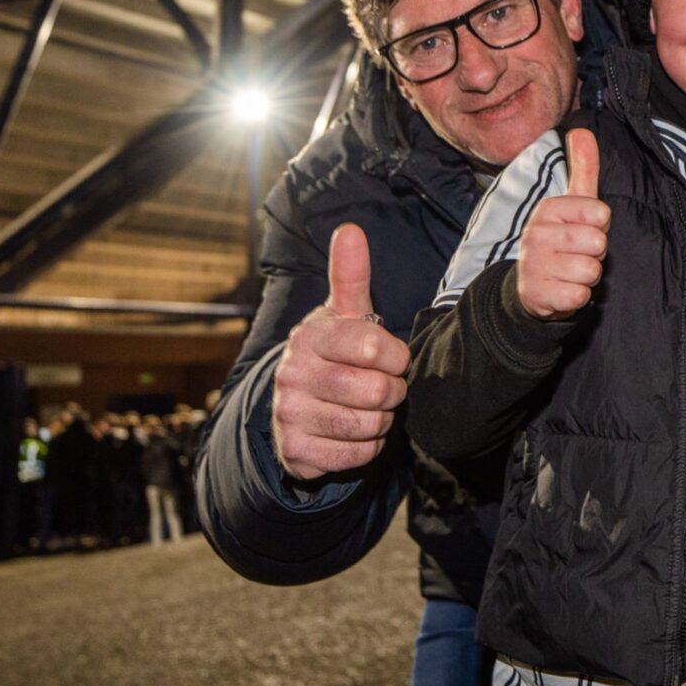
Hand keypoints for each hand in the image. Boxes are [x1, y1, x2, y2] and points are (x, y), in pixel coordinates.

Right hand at [270, 224, 410, 479]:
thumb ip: (352, 275)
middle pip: (377, 392)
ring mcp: (290, 415)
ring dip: (381, 420)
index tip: (390, 358)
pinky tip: (354, 431)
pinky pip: (358, 456)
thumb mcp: (344, 313)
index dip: (396, 357)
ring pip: (370, 425)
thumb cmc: (334, 351)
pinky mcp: (296, 452)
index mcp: (311, 337)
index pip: (374, 348)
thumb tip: (350, 229)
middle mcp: (293, 374)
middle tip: (382, 385)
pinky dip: (368, 447)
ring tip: (368, 407)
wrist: (297, 403)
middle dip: (392, 391)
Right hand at [517, 128, 608, 319]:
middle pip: (598, 243)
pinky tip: (563, 290)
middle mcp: (536, 234)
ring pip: (591, 271)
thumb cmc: (561, 242)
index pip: (601, 214)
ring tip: (570, 273)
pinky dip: (578, 297)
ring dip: (587, 277)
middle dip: (595, 254)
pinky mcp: (537, 295)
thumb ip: (583, 168)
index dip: (600, 227)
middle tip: (577, 255)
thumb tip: (582, 129)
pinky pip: (579, 297)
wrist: (531, 288)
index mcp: (548, 209)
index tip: (583, 230)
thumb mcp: (572, 204)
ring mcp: (534, 265)